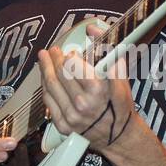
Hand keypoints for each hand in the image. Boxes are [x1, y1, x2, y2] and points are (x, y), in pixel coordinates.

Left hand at [37, 22, 136, 158]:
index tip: (68, 52)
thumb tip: (92, 28)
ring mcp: (71, 116)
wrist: (119, 137)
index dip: (68, 57)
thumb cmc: (121, 106)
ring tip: (44, 58)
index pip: (73, 66)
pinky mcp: (63, 126)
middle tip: (52, 50)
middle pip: (59, 74)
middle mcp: (82, 104)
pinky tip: (45, 78)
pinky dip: (45, 88)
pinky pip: (48, 102)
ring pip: (50, 87)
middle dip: (53, 59)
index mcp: (97, 90)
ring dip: (44, 70)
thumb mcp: (121, 77)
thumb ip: (107, 51)